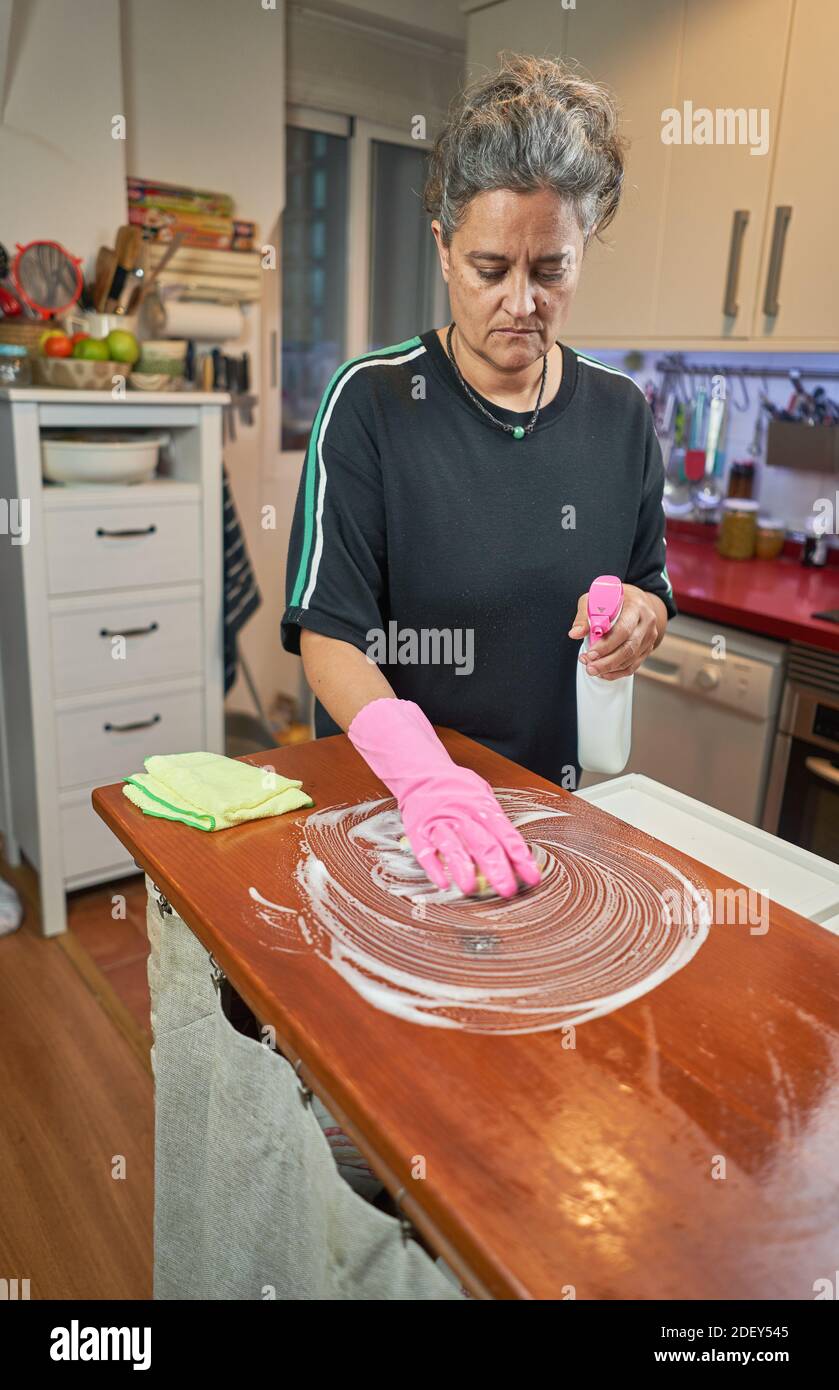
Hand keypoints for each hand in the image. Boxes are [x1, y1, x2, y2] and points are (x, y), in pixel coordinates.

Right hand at [347, 698, 541, 898]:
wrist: (421, 774)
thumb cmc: (457, 788)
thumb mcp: (483, 796)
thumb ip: (498, 822)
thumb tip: (519, 853)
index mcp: (483, 808)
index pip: (507, 835)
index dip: (520, 858)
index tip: (531, 878)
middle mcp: (463, 815)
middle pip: (483, 843)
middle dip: (497, 869)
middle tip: (507, 890)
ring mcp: (440, 823)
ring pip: (453, 846)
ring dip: (463, 868)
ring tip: (471, 889)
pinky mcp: (419, 831)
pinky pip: (425, 851)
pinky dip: (433, 867)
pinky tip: (443, 882)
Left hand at [568, 584, 664, 680]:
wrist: (636, 600)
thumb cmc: (613, 598)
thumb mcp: (595, 599)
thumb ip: (584, 616)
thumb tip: (574, 634)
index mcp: (636, 606)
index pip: (623, 629)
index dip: (606, 645)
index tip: (589, 654)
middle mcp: (647, 622)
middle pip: (629, 648)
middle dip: (607, 661)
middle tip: (589, 668)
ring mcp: (649, 636)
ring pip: (631, 659)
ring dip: (610, 668)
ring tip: (591, 669)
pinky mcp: (648, 647)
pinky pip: (633, 665)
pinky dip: (617, 672)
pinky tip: (603, 673)